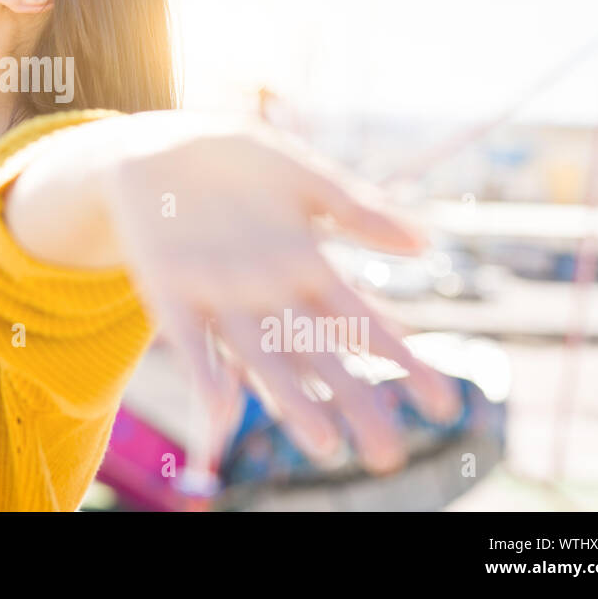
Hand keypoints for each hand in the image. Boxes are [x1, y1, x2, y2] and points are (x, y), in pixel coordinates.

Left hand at [94, 111, 461, 476]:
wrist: (152, 144)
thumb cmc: (235, 159)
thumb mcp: (299, 175)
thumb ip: (355, 208)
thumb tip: (426, 244)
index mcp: (306, 263)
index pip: (364, 321)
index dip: (403, 361)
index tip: (445, 405)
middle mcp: (268, 291)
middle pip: (319, 354)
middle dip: (354, 401)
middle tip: (389, 454)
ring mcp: (220, 297)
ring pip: (262, 359)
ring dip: (290, 400)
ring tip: (324, 443)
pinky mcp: (169, 292)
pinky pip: (191, 342)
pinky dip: (206, 376)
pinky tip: (222, 411)